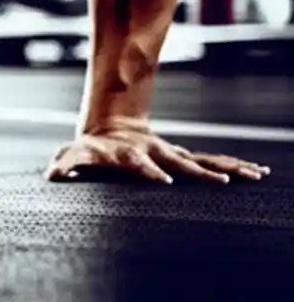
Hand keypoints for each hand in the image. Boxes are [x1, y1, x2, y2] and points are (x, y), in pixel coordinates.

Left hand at [45, 127, 270, 184]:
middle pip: (180, 161)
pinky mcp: (180, 156)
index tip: (164, 181)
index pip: (140, 163)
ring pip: (201, 160)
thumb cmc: (88, 147)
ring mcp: (169, 153)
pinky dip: (232, 166)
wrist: (108, 124)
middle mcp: (154, 151)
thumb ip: (63, 163)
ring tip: (253, 175)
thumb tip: (51, 175)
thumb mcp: (72, 153)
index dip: (150, 171)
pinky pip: (208, 161)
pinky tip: (255, 172)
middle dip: (199, 172)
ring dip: (226, 168)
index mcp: (128, 153)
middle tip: (222, 182)